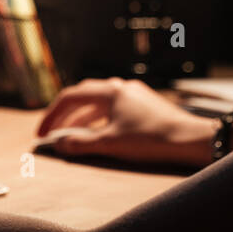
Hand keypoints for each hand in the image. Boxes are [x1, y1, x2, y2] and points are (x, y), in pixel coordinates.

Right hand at [37, 77, 232, 166]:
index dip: (52, 115)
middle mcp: (120, 87)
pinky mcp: (143, 105)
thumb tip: (57, 144)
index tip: (42, 133)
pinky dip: (98, 121)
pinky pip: (112, 109)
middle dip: (64, 116)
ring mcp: (133, 95)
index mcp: (109, 91)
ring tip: (70, 136)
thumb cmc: (150, 139)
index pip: (70, 97)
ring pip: (98, 104)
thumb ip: (80, 143)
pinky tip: (98, 134)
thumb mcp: (110, 143)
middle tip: (50, 133)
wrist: (190, 139)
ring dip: (81, 119)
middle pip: (83, 97)